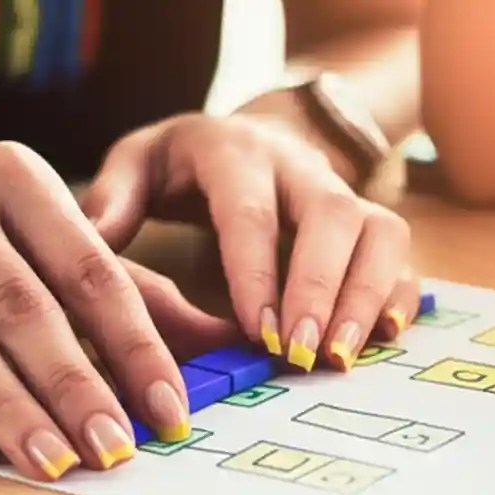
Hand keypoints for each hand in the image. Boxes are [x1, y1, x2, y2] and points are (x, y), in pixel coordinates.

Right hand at [0, 142, 227, 480]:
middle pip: (25, 309)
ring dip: (12, 412)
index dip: (137, 347)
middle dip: (76, 388)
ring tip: (55, 464)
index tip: (171, 412)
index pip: (92, 272)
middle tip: (114, 450)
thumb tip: (228, 344)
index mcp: (18, 178)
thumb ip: (131, 291)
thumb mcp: (44, 235)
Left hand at [79, 108, 419, 372]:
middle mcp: (301, 168)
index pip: (253, 211)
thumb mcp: (140, 163)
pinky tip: (382, 341)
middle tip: (301, 354)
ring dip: (367, 298)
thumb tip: (93, 243)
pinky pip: (401, 258)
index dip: (259, 272)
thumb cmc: (188, 162)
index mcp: (236, 153)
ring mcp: (344, 195)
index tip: (257, 330)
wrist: (254, 136)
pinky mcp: (369, 227)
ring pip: (381, 234)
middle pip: (333, 217)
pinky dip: (399, 299)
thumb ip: (114, 197)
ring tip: (339, 359)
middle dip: (322, 288)